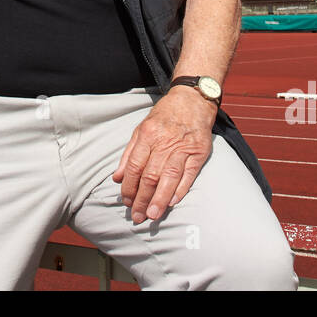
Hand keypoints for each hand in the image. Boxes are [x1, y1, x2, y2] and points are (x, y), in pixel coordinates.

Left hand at [112, 87, 216, 223]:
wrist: (192, 100)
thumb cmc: (164, 116)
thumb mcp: (141, 129)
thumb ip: (128, 154)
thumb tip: (117, 178)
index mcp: (148, 135)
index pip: (134, 166)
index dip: (129, 186)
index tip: (126, 202)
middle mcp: (165, 142)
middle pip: (151, 175)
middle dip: (142, 199)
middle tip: (137, 216)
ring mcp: (184, 148)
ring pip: (169, 178)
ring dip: (160, 199)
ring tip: (152, 215)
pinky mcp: (199, 152)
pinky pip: (189, 174)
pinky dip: (181, 189)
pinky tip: (172, 202)